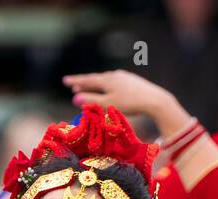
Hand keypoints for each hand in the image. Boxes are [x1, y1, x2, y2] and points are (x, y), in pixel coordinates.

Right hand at [62, 70, 188, 136]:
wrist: (153, 100)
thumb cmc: (129, 104)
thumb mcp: (108, 104)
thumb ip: (91, 101)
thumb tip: (75, 98)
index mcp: (106, 80)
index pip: (87, 80)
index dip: (75, 81)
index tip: (64, 81)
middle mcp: (114, 75)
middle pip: (96, 79)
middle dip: (85, 83)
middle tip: (74, 85)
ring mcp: (124, 77)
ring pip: (106, 80)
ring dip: (96, 84)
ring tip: (89, 87)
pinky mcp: (132, 81)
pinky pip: (114, 82)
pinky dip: (106, 85)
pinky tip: (109, 88)